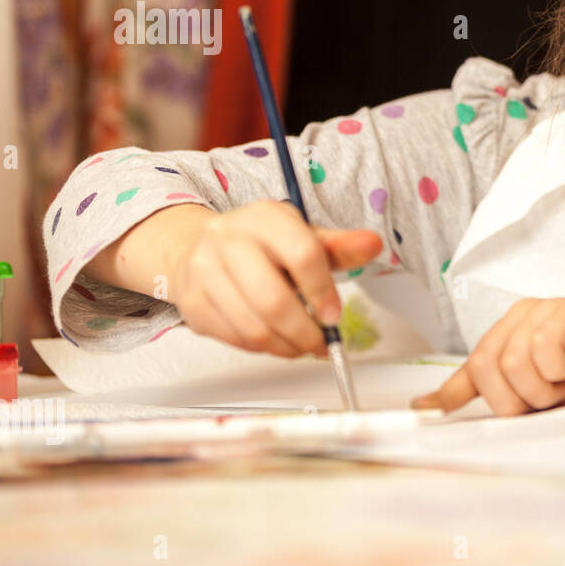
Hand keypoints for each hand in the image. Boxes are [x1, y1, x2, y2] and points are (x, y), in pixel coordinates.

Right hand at [170, 200, 382, 357]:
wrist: (197, 248)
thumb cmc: (260, 245)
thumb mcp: (301, 236)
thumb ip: (338, 247)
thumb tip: (372, 244)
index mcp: (263, 217)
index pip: (302, 254)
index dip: (323, 291)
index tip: (334, 315)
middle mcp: (227, 239)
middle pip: (273, 300)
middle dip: (305, 331)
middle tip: (321, 342)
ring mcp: (204, 271)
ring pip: (254, 327)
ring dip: (287, 346)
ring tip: (302, 345)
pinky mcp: (192, 303)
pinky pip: (235, 339)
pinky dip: (263, 348)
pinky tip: (275, 341)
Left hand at [410, 295, 564, 415]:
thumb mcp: (559, 394)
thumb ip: (523, 400)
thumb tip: (489, 421)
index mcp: (515, 335)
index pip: (473, 365)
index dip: (448, 392)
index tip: (424, 411)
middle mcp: (521, 318)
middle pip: (485, 367)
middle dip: (514, 400)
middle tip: (550, 401)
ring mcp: (543, 311)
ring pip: (509, 362)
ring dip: (540, 389)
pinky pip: (539, 347)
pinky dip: (555, 370)